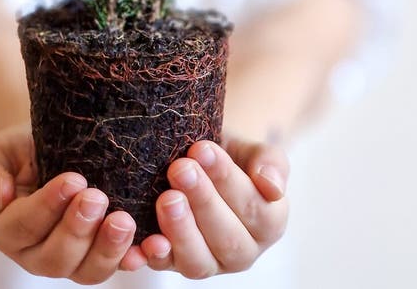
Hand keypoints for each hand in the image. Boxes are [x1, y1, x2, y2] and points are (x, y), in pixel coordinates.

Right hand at [0, 125, 146, 282]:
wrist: (52, 145)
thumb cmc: (21, 150)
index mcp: (6, 229)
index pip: (23, 227)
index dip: (47, 207)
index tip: (73, 179)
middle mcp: (35, 253)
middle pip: (54, 258)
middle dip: (78, 230)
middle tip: (97, 196)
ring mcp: (70, 258)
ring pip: (86, 271)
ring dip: (107, 249)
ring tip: (124, 220)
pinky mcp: (99, 254)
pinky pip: (114, 266)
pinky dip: (131, 259)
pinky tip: (147, 246)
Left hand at [139, 135, 289, 278]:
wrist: (202, 159)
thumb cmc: (231, 154)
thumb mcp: (254, 150)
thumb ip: (270, 162)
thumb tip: (272, 187)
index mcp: (269, 223)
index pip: (254, 208)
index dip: (228, 180)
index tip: (202, 149)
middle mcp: (243, 251)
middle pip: (227, 238)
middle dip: (202, 202)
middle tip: (180, 169)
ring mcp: (209, 261)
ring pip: (198, 261)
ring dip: (180, 231)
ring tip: (166, 198)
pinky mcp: (176, 263)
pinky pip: (164, 266)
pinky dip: (153, 256)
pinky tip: (144, 242)